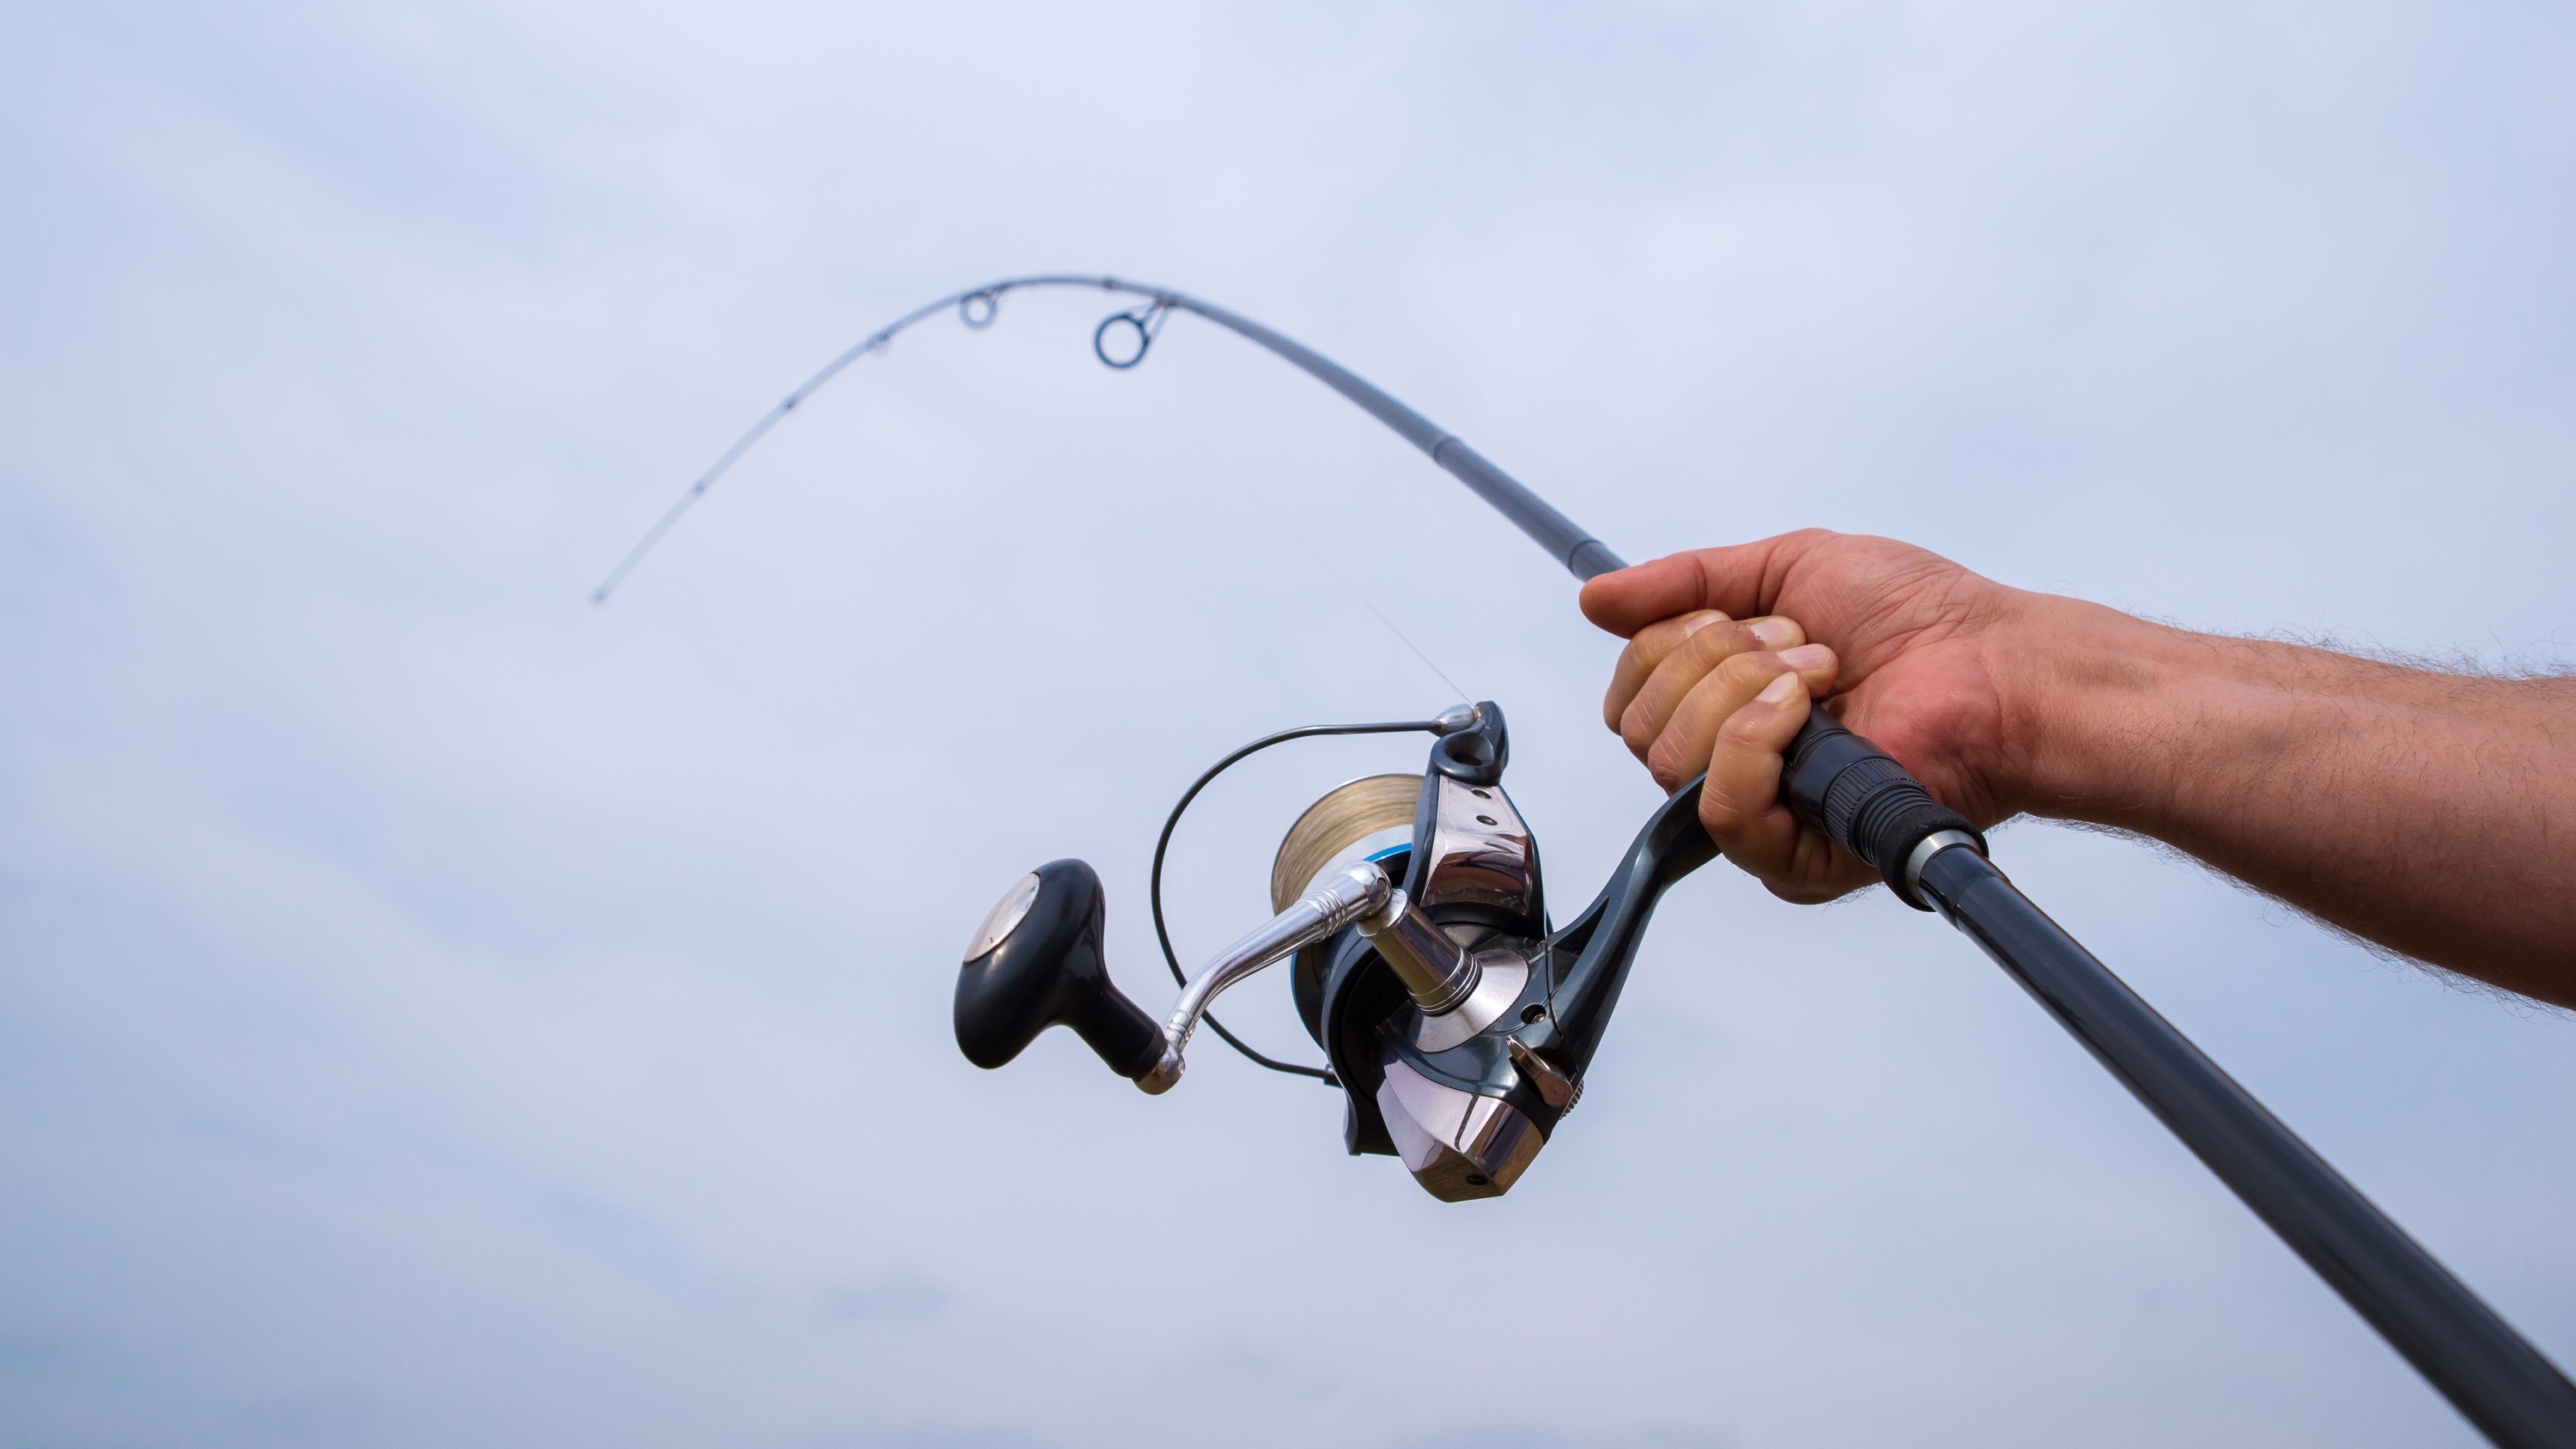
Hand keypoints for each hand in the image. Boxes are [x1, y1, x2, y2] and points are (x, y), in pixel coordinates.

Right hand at [1581, 530, 2046, 902]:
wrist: (1996, 666)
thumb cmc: (1922, 620)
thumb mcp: (1784, 568)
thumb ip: (1684, 582)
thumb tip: (1594, 598)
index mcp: (1722, 709)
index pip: (1629, 694)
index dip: (1674, 640)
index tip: (1754, 616)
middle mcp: (1730, 767)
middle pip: (1638, 724)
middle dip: (1715, 657)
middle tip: (1802, 646)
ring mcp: (1760, 816)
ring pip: (1669, 757)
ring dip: (1746, 688)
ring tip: (1823, 674)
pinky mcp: (1793, 857)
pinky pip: (1721, 807)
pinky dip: (1755, 740)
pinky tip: (1809, 712)